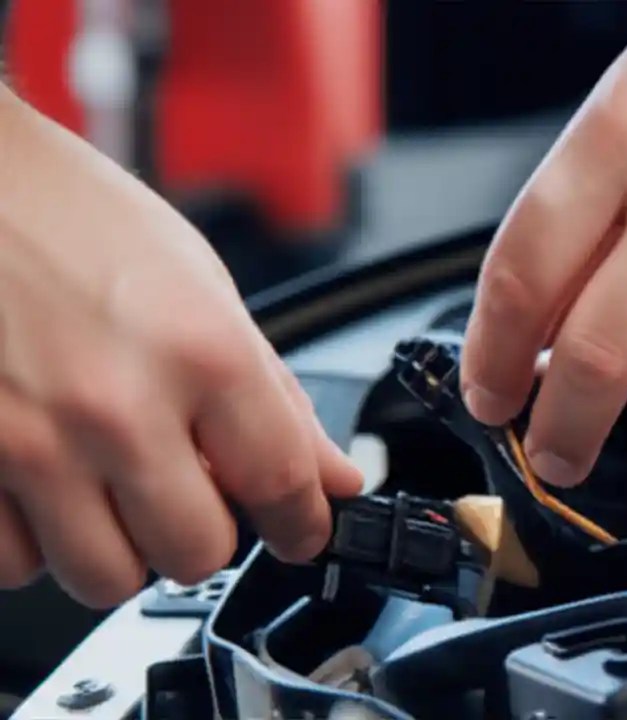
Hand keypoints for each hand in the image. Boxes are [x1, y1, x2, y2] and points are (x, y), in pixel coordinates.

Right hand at [0, 87, 362, 606]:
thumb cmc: (73, 216)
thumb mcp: (203, 285)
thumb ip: (274, 392)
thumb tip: (335, 474)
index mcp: (201, 351)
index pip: (281, 486)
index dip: (303, 525)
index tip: (301, 532)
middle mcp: (117, 405)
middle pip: (195, 552)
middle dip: (206, 532)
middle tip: (192, 492)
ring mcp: (29, 441)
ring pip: (105, 576)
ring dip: (124, 547)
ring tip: (117, 488)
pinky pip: (15, 562)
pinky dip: (37, 539)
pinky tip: (47, 485)